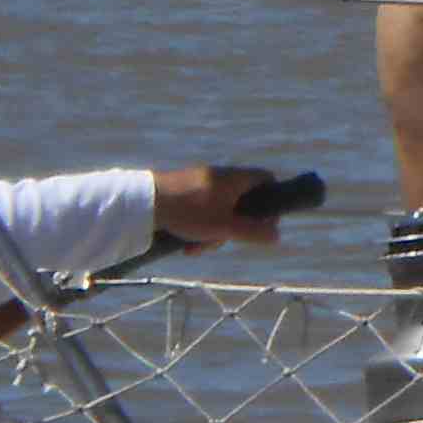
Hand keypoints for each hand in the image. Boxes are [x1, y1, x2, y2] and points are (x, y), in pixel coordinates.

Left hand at [154, 164, 301, 249]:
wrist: (145, 202)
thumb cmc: (189, 212)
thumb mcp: (225, 227)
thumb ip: (253, 232)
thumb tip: (277, 236)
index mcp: (235, 178)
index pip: (267, 179)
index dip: (273, 199)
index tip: (266, 222)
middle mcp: (220, 175)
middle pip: (242, 202)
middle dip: (233, 227)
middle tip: (221, 241)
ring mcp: (201, 181)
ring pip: (219, 209)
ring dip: (212, 232)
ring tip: (195, 247)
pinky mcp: (184, 189)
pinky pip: (202, 209)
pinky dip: (198, 226)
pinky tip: (186, 243)